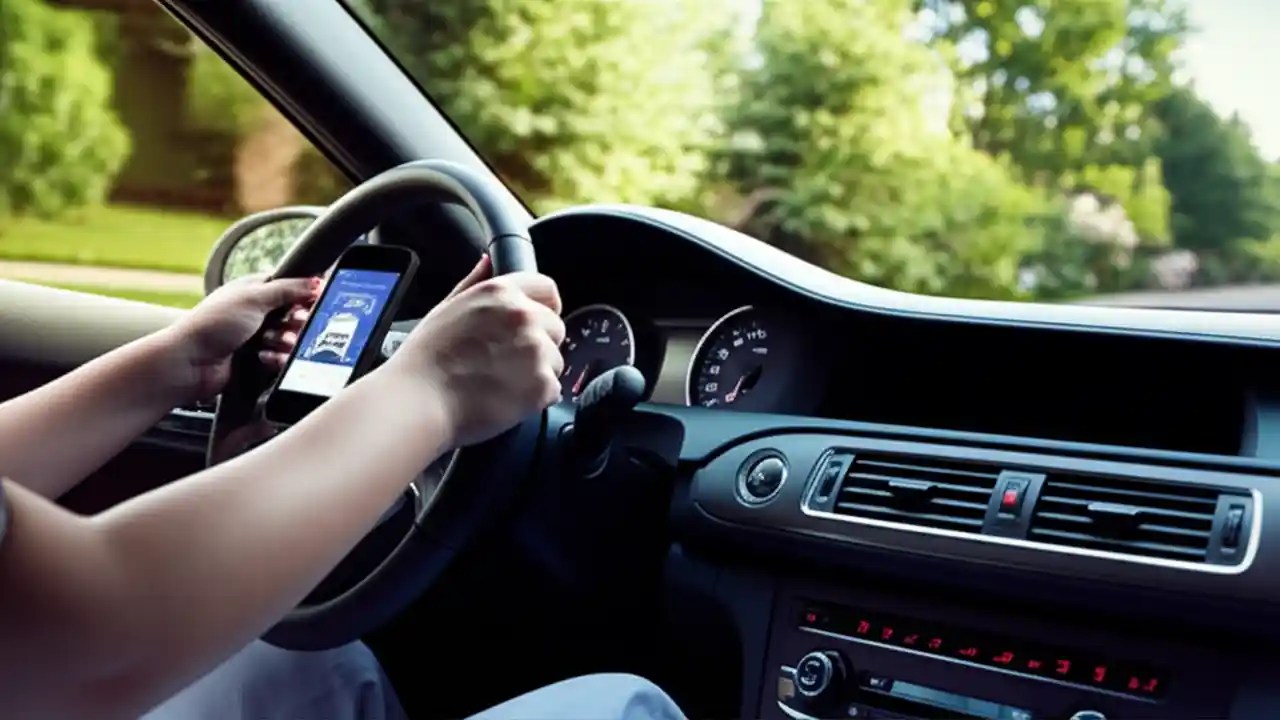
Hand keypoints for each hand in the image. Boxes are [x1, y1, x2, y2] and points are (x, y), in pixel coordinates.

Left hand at [167, 276, 320, 399]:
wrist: (191, 363)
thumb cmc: (214, 324)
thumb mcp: (253, 298)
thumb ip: (288, 289)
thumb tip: (316, 281)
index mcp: (253, 290)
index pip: (289, 286)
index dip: (303, 294)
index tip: (314, 300)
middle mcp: (256, 312)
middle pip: (294, 315)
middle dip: (297, 322)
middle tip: (294, 324)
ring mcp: (256, 337)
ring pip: (290, 339)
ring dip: (286, 342)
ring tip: (274, 344)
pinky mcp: (256, 360)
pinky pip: (280, 359)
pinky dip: (277, 359)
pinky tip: (265, 359)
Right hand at [385, 255, 564, 448]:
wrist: (419, 402)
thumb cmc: (426, 360)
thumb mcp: (446, 308)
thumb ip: (475, 282)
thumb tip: (488, 262)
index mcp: (501, 293)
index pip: (548, 290)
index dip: (542, 308)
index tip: (532, 325)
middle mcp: (523, 316)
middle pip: (555, 327)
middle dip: (539, 344)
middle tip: (506, 361)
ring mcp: (536, 350)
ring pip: (555, 360)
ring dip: (537, 373)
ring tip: (501, 382)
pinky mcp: (542, 384)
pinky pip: (553, 390)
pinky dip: (536, 398)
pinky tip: (506, 398)